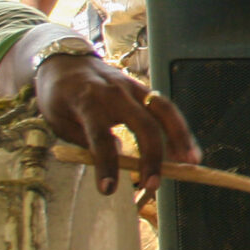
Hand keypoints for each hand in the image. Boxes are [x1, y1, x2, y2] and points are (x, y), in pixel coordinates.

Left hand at [34, 55, 199, 195]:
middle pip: (144, 125)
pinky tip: (186, 147)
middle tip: (154, 184)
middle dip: (153, 157)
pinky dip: (179, 127)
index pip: (100, 138)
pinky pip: (165, 108)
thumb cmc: (58, 95)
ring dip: (181, 137)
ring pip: (165, 111)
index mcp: (87, 102)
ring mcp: (133, 88)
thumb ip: (86, 140)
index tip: (108, 189)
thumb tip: (120, 158)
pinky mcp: (143, 88)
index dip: (106, 165)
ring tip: (191, 160)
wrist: (65, 60)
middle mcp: (115, 93)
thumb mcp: (58, 121)